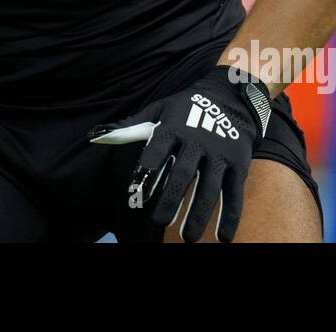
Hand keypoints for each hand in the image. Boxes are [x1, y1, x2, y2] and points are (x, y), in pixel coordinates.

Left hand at [87, 64, 271, 241]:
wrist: (231, 97)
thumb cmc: (186, 109)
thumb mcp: (159, 110)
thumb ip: (130, 127)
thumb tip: (97, 136)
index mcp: (174, 127)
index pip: (157, 148)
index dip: (148, 169)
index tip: (137, 193)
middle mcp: (198, 140)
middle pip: (183, 173)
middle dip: (171, 198)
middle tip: (158, 221)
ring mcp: (220, 154)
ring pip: (210, 187)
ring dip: (200, 214)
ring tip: (188, 237)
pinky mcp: (238, 165)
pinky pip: (234, 193)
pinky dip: (231, 216)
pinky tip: (223, 237)